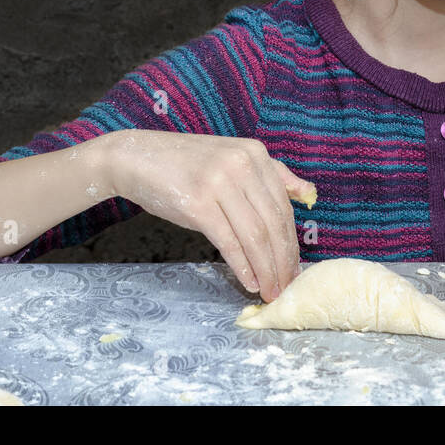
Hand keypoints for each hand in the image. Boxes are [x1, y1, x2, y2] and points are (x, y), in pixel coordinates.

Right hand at [103, 130, 315, 302]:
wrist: (135, 158)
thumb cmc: (184, 165)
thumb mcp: (232, 159)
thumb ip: (272, 175)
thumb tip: (310, 195)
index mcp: (255, 153)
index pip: (283, 206)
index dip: (291, 242)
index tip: (294, 268)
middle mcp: (241, 165)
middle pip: (273, 223)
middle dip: (283, 261)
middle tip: (285, 288)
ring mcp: (219, 183)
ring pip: (255, 235)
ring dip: (266, 269)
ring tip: (269, 290)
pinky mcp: (197, 204)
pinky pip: (229, 242)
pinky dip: (242, 266)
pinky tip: (248, 281)